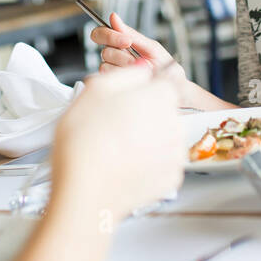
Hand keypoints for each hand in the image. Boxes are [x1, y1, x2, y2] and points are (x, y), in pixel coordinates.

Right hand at [49, 62, 182, 226]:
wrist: (84, 192)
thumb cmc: (85, 141)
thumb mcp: (96, 89)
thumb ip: (127, 73)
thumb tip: (144, 68)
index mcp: (161, 96)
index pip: (163, 82)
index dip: (142, 90)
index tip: (126, 99)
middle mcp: (176, 123)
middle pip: (163, 111)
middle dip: (143, 115)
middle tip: (113, 125)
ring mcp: (176, 154)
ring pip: (163, 138)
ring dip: (146, 140)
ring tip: (115, 148)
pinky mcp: (171, 179)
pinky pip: (161, 164)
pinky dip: (147, 164)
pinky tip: (124, 165)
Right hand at [89, 12, 187, 94]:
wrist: (174, 87)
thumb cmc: (164, 66)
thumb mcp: (151, 47)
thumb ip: (132, 34)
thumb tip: (113, 17)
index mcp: (122, 44)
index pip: (101, 33)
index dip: (110, 34)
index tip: (127, 41)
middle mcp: (115, 56)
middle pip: (103, 47)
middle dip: (119, 49)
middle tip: (134, 54)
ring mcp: (113, 70)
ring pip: (106, 61)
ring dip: (125, 64)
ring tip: (140, 69)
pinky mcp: (113, 83)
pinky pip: (109, 75)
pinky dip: (124, 75)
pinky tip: (135, 77)